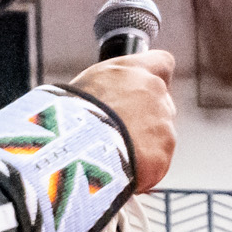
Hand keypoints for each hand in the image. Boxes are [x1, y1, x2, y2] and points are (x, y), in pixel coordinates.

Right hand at [71, 50, 175, 192]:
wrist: (75, 149)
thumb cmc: (68, 116)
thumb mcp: (82, 87)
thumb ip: (105, 88)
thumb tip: (102, 97)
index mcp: (132, 71)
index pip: (162, 62)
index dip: (155, 77)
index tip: (144, 89)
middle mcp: (153, 92)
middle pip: (161, 102)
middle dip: (146, 117)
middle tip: (119, 132)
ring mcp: (162, 123)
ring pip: (159, 135)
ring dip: (142, 144)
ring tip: (112, 156)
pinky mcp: (162, 154)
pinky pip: (156, 162)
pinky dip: (142, 168)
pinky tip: (119, 169)